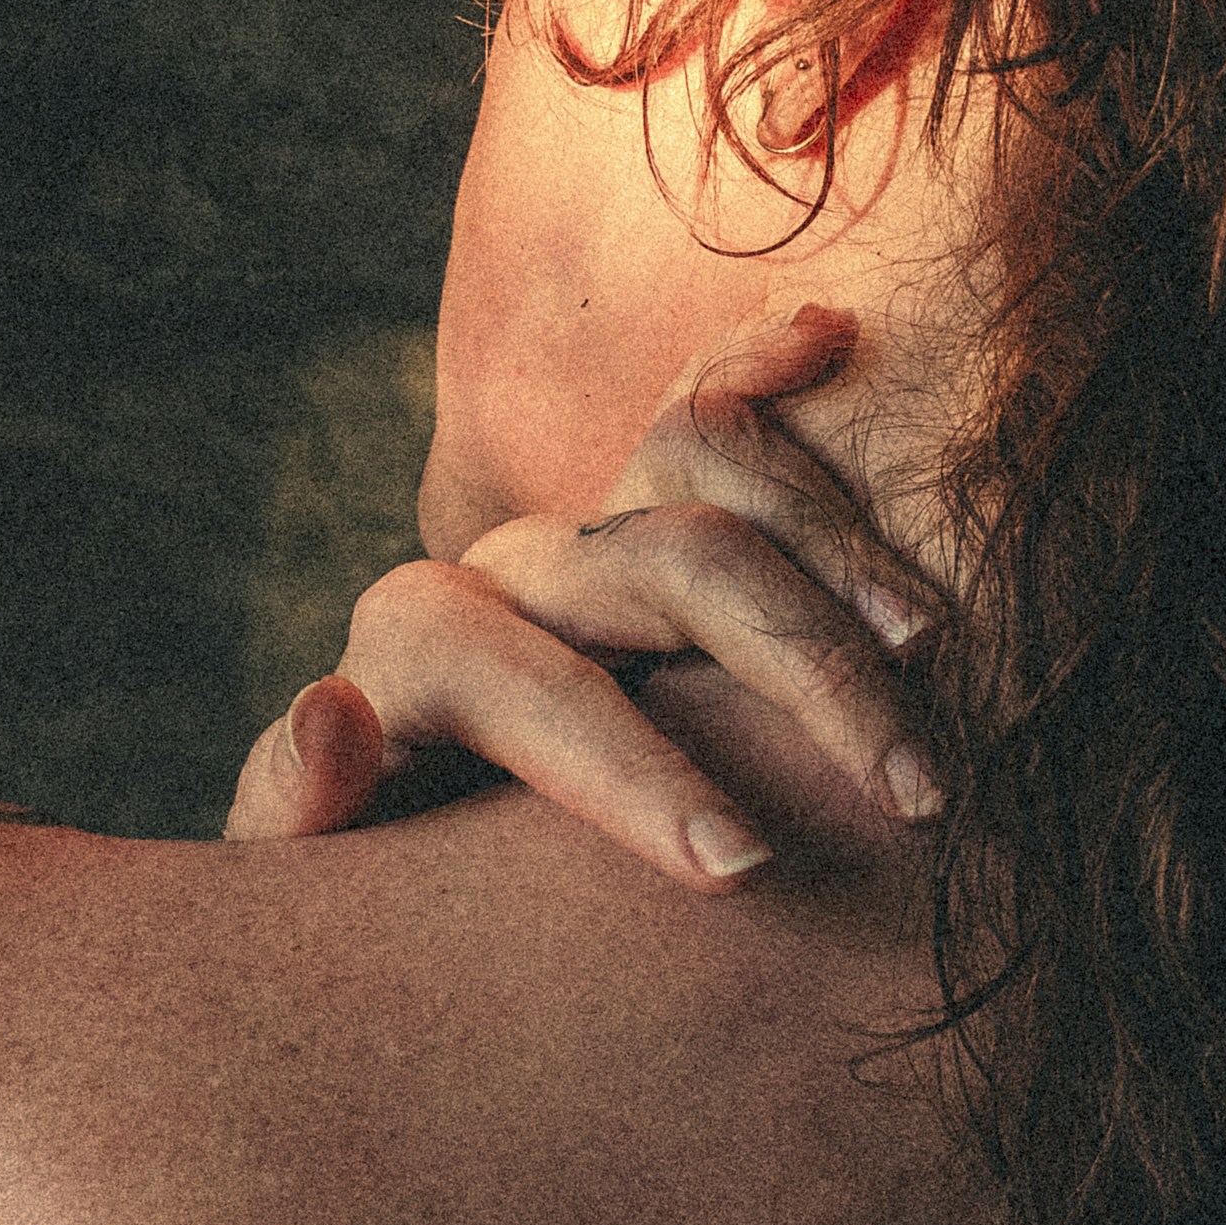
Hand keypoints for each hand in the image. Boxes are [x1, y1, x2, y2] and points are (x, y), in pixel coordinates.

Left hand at [222, 302, 942, 891]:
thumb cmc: (377, 889)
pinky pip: (705, 402)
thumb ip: (290, 806)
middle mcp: (509, 570)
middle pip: (666, 560)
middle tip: (918, 793)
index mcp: (420, 654)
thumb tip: (329, 713)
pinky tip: (823, 335)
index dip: (637, 774)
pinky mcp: (646, 511)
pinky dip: (760, 359)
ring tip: (934, 649)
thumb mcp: (308, 880)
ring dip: (837, 546)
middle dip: (801, 670)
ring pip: (712, 471)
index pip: (529, 683)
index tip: (743, 870)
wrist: (416, 840)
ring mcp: (588, 527)